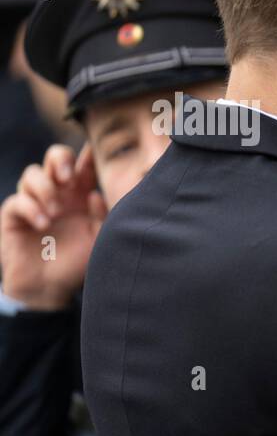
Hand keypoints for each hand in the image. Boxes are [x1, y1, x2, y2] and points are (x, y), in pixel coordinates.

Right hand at [0, 144, 105, 310]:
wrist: (50, 286)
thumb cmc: (77, 261)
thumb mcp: (98, 238)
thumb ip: (102, 215)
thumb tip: (95, 194)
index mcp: (80, 194)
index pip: (84, 166)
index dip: (89, 155)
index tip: (95, 149)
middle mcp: (58, 193)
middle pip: (54, 156)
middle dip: (59, 159)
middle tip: (68, 178)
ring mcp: (34, 201)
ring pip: (33, 174)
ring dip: (45, 189)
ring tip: (56, 213)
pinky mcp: (14, 215)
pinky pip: (18, 200)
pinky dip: (31, 209)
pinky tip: (44, 223)